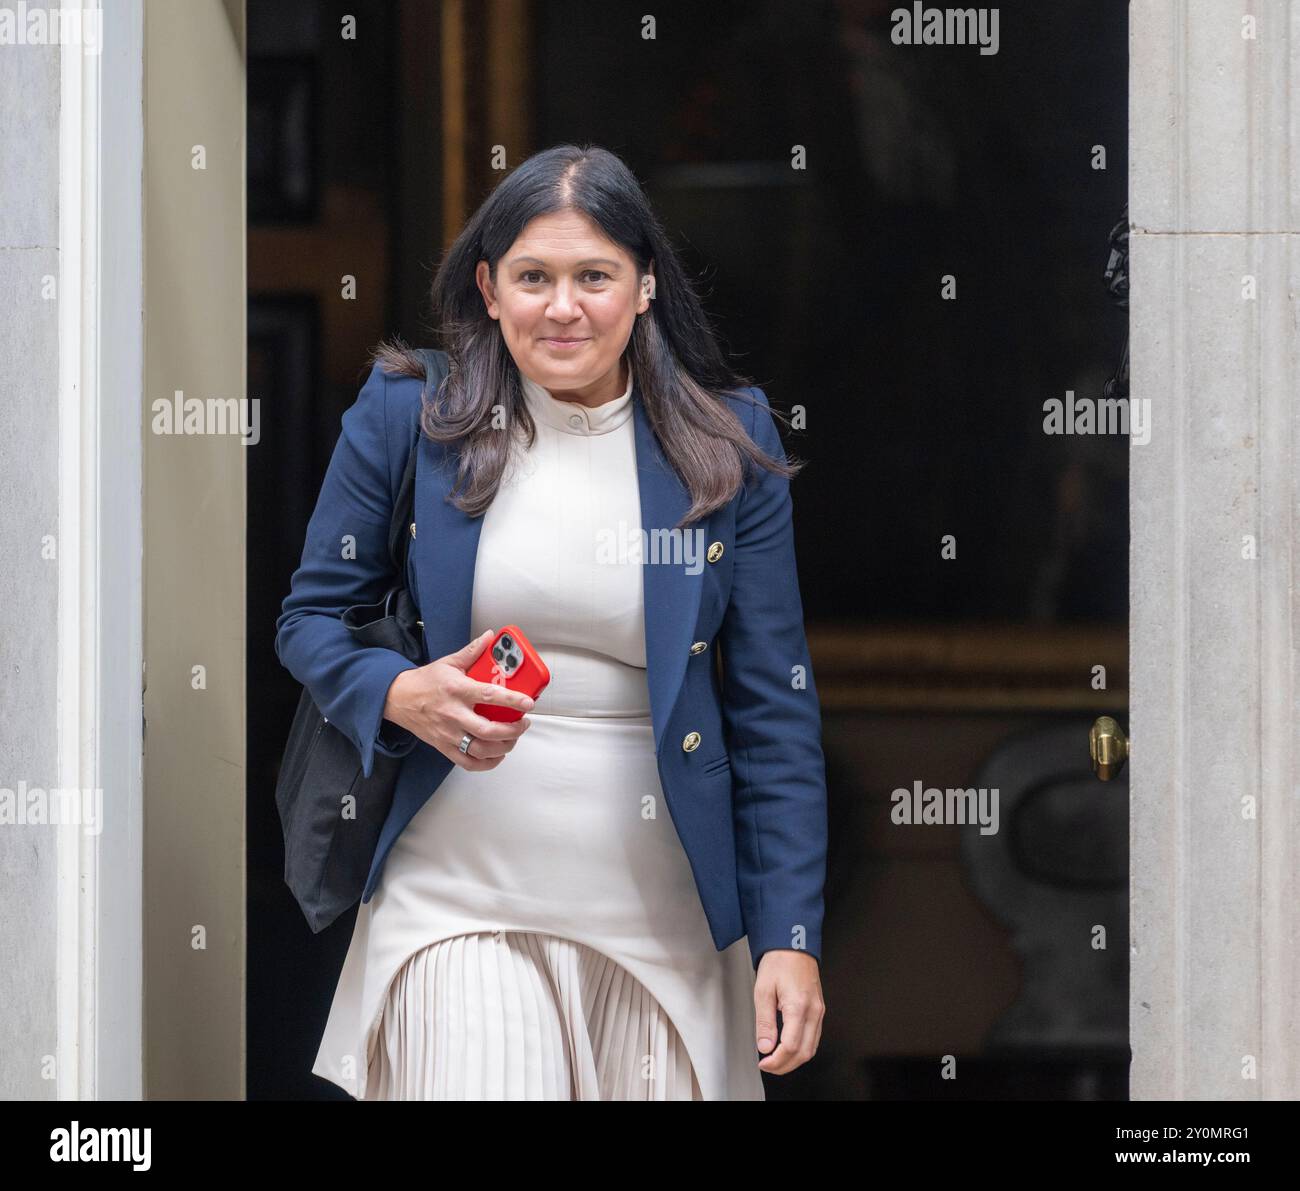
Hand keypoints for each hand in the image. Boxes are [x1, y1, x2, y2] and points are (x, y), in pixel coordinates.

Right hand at [381, 629, 534, 770]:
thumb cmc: (425, 682)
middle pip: (487, 730)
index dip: (512, 701)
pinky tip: (497, 754)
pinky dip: (487, 763)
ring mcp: (448, 733)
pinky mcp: (443, 747)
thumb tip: (490, 637)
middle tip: (523, 723)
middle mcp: (453, 714)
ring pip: (481, 750)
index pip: (489, 696)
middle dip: (512, 730)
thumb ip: (472, 652)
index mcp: (457, 690)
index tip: (528, 703)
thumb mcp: (449, 662)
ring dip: (503, 747)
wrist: (397, 698)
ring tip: (513, 737)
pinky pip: (468, 763)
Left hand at [754, 949, 824, 1074]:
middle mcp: (813, 1011)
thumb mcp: (763, 990)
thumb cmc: (779, 962)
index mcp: (798, 1006)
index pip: (791, 1046)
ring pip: (812, 1048)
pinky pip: (814, 1037)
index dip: (776, 1060)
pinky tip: (788, 1049)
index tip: (763, 1062)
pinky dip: (802, 1049)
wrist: (793, 945)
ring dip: (794, 1060)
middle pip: (805, 1053)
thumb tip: (765, 1046)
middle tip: (768, 1066)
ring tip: (776, 1060)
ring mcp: (819, 1011)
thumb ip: (764, 1022)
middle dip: (785, 1065)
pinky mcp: (819, 1010)